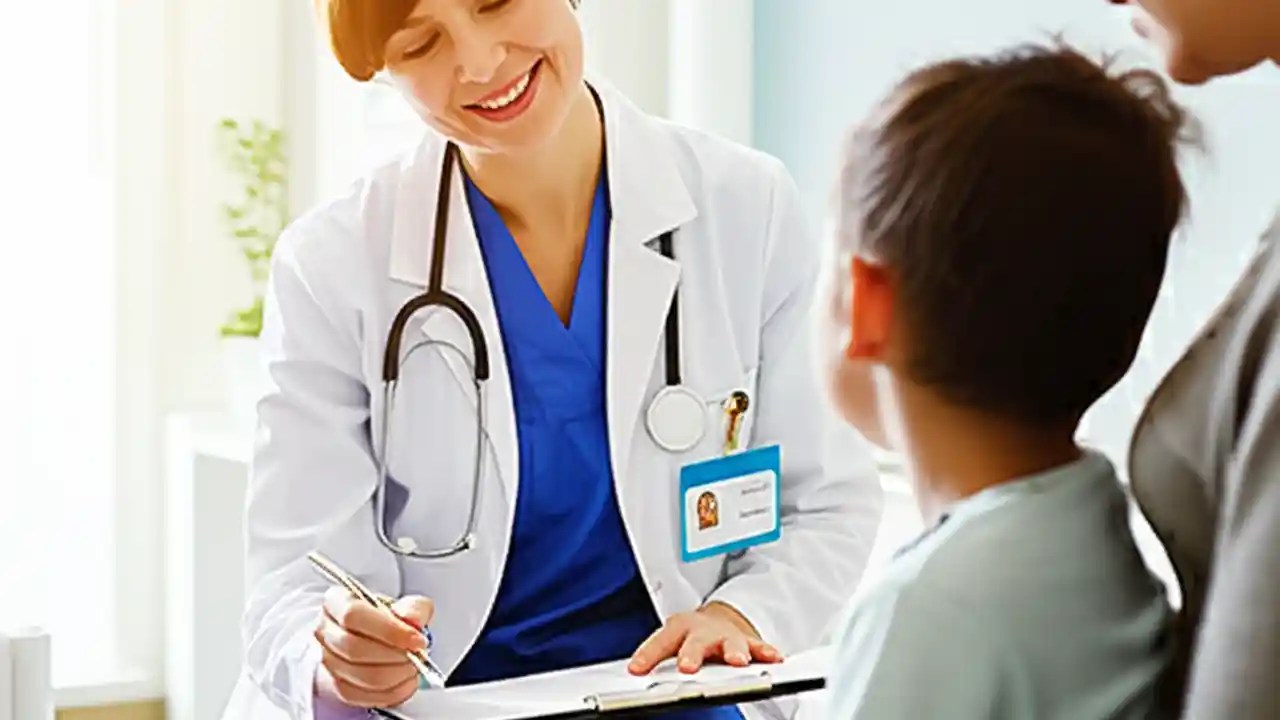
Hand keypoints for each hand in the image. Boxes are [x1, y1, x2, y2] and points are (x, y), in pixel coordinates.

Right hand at [314, 587, 433, 707]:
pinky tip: (406, 680)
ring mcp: (327, 661)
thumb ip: (413, 608)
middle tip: (417, 654)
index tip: (417, 640)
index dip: (388, 630)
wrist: (372, 640)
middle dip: (394, 655)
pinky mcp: (337, 687)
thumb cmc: (385, 620)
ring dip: (396, 674)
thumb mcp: (404, 605)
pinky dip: (393, 692)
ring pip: (361, 676)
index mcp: (336, 602)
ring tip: (414, 666)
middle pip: (354, 649)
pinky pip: (365, 696)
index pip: (353, 615)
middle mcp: (325, 631)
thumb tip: (413, 620)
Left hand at [628, 602, 782, 674]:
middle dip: (692, 653)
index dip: (648, 655)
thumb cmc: (689, 635)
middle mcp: (703, 631)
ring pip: (732, 643)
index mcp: (678, 628)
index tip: (637, 669)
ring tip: (738, 662)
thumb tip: (634, 673)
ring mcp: (727, 635)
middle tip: (687, 667)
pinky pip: (759, 647)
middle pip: (696, 642)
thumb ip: (656, 656)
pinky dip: (766, 653)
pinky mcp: (748, 642)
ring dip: (734, 652)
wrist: (715, 620)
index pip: (660, 642)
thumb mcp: (671, 641)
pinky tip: (774, 659)